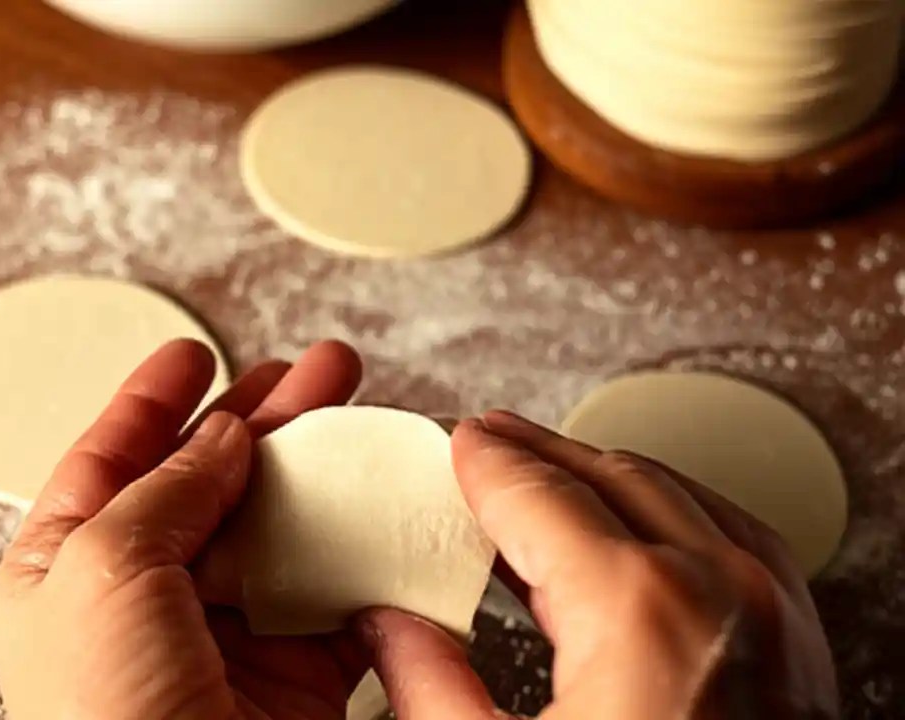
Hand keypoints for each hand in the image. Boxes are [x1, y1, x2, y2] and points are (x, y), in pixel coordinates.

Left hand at [0, 339, 368, 719]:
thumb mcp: (102, 572)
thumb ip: (165, 491)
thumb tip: (222, 436)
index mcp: (68, 573)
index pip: (111, 464)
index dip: (152, 402)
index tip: (192, 354)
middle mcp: (144, 601)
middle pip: (211, 483)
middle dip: (263, 419)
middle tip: (315, 371)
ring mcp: (222, 638)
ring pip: (281, 531)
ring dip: (323, 476)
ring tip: (362, 419)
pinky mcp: (293, 678)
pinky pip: (336, 597)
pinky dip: (365, 555)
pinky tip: (383, 512)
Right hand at [360, 410, 838, 719]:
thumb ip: (427, 688)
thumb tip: (385, 630)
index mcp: (637, 609)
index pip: (537, 491)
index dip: (483, 460)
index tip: (455, 443)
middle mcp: (717, 589)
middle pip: (606, 472)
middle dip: (536, 451)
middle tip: (485, 446)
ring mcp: (772, 611)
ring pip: (673, 491)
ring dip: (599, 474)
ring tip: (544, 480)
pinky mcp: (797, 641)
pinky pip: (729, 533)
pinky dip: (665, 511)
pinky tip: (632, 528)